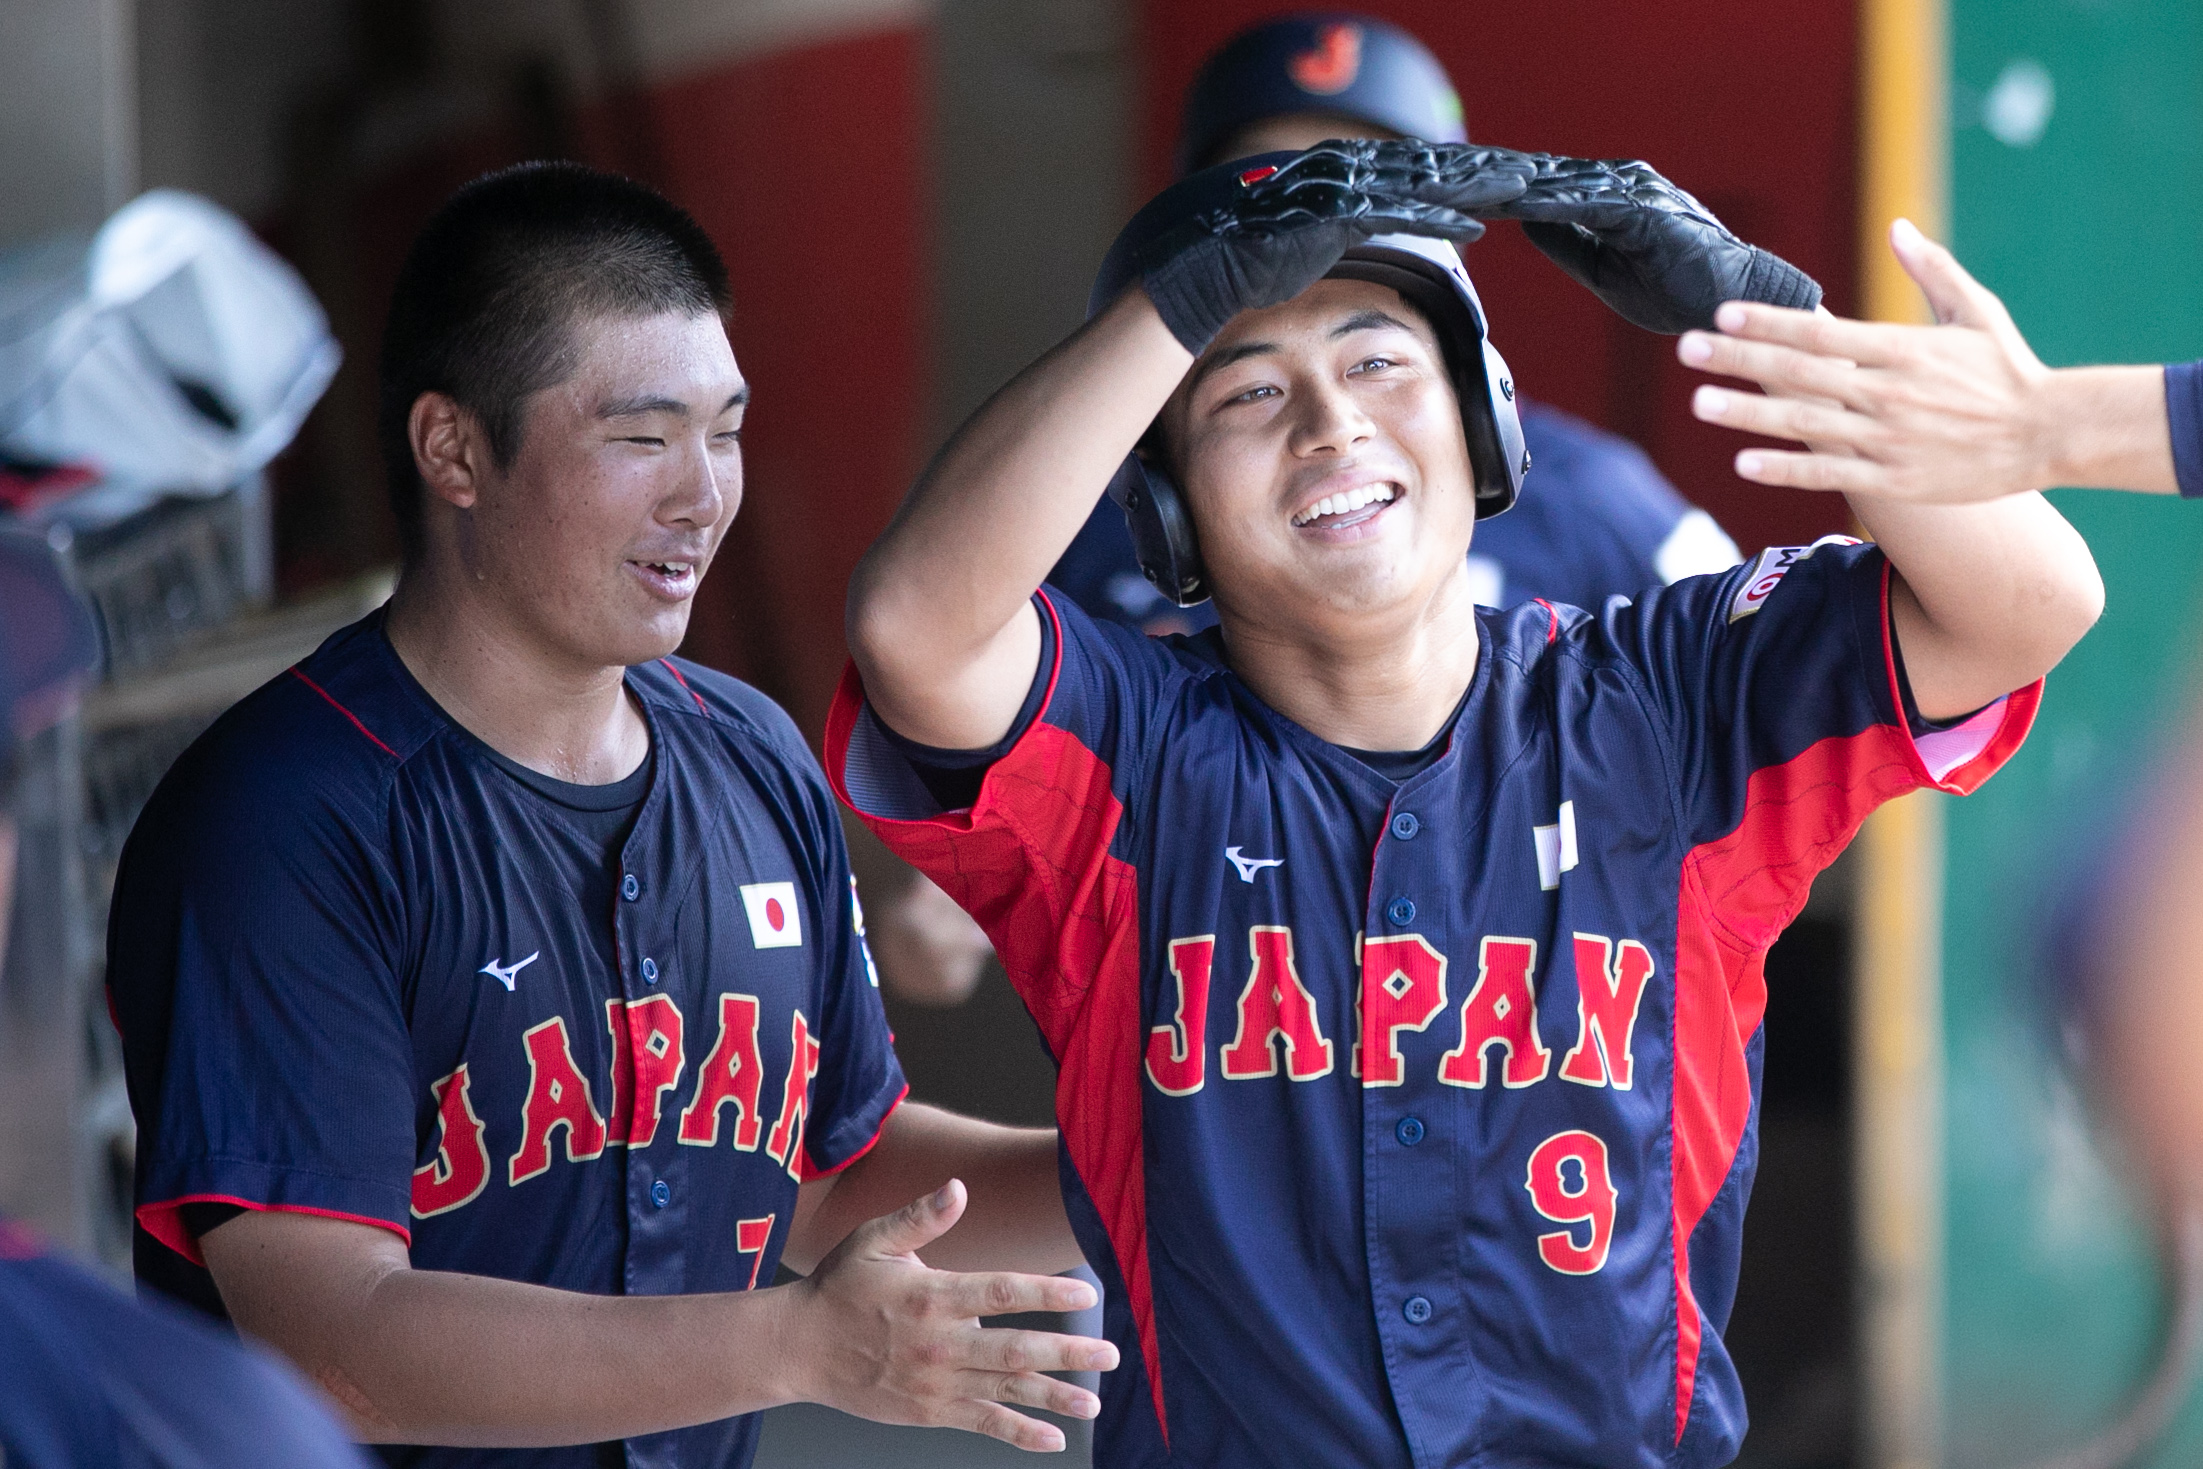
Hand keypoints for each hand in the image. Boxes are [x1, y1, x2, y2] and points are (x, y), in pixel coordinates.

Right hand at [780, 1180, 1117, 1451]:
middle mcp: (938, 1342)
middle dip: (1068, 1352)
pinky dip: (1018, 1433)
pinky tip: (1052, 1439)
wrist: (797, 1347)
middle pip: (1015, 1349)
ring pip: (1005, 1391)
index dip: (1047, 1294)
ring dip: (1054, 1398)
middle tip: (1110, 1354)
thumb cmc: (839, 1287)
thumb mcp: (873, 1240)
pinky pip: (981, 1423)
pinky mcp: (927, 1410)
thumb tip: (957, 1188)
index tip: (1087, 1294)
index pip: (1002, 1292)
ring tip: (1092, 1403)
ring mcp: (934, 1382)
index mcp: (932, 1295)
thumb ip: (920, 1216)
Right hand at [1142, 139, 1528, 353]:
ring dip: (1476, 186)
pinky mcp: (1331, 217)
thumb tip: (1339, 256)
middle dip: (1485, 171)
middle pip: (1431, 170)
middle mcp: (1346, 177)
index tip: (1505, 182)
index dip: (1462, 177)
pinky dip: (1435, 218)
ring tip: (1525, 188)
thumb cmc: (1242, 270)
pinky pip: (1395, 215)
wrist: (1197, 272)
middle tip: (1536, 174)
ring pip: (1423, 184)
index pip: (1415, 174)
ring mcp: (1339, 193)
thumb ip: (1327, 244)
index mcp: (1345, 181)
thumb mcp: (1296, 252)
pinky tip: (1474, 225)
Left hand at [1445, 150, 1820, 332]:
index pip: (1535, 187)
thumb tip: (1527, 220)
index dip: (1489, 188)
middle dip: (1483, 178)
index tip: (1443, 190)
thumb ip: (1567, 243)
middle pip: (1535, 176)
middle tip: (1432, 179)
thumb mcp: (1602, 269)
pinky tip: (1511, 203)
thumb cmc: (1674, 288)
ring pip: (1553, 184)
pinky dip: (1547, 202)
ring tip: (1457, 187)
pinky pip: (1585, 203)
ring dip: (1504, 186)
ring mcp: (1631, 192)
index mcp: (1604, 196)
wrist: (1729, 303)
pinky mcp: (1643, 210)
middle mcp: (1616, 183)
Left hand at [1677, 218, 2070, 501]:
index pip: (1820, 333)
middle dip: (1739, 359)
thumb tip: (1897, 227)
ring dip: (1748, 413)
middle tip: (1687, 348)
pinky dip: (1786, 468)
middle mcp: (1887, 393)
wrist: (2050, 434)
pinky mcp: (1894, 480)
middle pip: (1798, 374)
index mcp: (1903, 349)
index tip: (1724, 312)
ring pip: (1804, 424)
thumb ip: (1931, 269)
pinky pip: (1828, 474)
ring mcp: (1888, 439)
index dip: (1768, 322)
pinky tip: (1744, 461)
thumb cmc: (2008, 370)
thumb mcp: (1975, 310)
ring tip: (1701, 401)